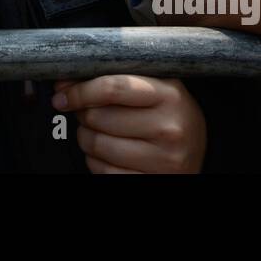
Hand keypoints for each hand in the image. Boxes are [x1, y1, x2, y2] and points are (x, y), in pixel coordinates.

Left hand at [53, 75, 205, 172]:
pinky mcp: (153, 181)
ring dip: (86, 138)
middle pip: (98, 117)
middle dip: (82, 114)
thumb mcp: (153, 87)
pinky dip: (95, 161)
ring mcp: (163, 160)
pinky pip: (103, 171)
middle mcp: (169, 128)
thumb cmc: (167, 113)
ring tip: (97, 132)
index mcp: (169, 95)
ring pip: (96, 145)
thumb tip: (65, 82)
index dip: (80, 91)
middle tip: (86, 112)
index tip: (62, 94)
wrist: (198, 151)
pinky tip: (107, 153)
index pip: (112, 87)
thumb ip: (116, 78)